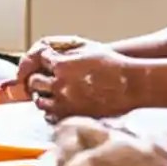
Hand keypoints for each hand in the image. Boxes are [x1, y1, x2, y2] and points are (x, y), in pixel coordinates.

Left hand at [0, 36, 144, 121]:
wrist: (132, 85)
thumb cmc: (111, 64)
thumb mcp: (86, 49)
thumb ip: (64, 51)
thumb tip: (47, 54)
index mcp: (62, 65)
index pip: (39, 61)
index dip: (43, 62)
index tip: (47, 64)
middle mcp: (60, 84)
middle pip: (34, 82)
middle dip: (38, 79)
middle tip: (43, 80)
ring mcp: (64, 102)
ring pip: (40, 101)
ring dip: (43, 96)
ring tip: (52, 93)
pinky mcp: (71, 116)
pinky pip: (50, 116)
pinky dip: (51, 111)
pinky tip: (59, 105)